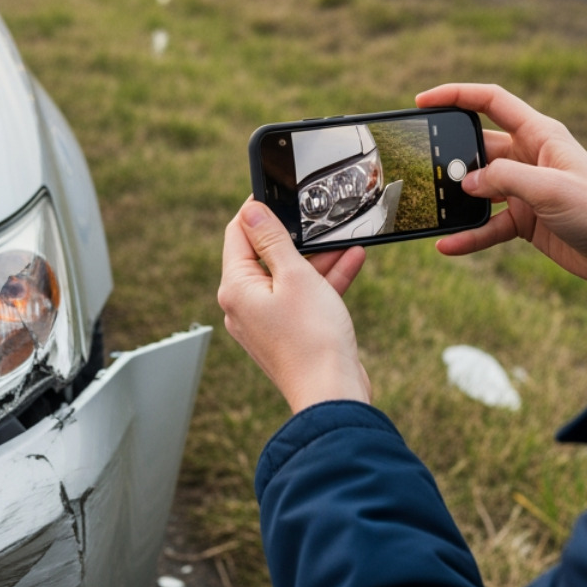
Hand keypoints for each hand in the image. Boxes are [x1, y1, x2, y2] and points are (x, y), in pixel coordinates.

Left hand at [218, 199, 371, 413]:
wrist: (333, 394)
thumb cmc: (313, 339)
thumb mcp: (295, 275)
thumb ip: (272, 240)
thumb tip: (250, 211)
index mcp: (236, 288)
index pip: (237, 234)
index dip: (257, 210)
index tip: (280, 192)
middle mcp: (244, 305)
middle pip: (264, 255)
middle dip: (296, 236)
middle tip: (317, 217)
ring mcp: (266, 321)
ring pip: (288, 276)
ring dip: (316, 258)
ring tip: (343, 238)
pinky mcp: (288, 333)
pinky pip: (302, 297)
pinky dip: (323, 281)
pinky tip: (351, 260)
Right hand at [417, 83, 586, 300]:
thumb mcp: (549, 188)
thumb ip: (504, 179)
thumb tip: (466, 182)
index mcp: (540, 135)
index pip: (491, 102)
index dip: (456, 96)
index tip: (423, 101)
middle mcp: (530, 157)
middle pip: (479, 147)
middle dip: (451, 157)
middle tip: (424, 167)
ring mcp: (526, 190)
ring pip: (480, 188)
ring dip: (457, 199)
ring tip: (430, 208)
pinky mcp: (526, 220)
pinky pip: (489, 224)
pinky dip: (470, 234)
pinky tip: (447, 245)